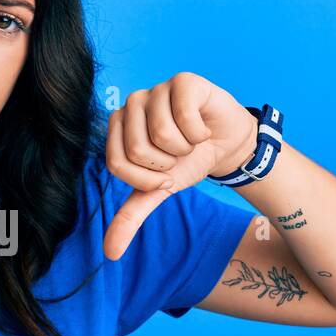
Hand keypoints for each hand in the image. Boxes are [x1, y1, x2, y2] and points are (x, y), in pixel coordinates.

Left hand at [103, 71, 256, 260]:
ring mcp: (156, 88)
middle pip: (136, 148)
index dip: (145, 179)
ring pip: (161, 133)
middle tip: (178, 157)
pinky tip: (202, 128)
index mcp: (117, 128)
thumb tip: (110, 254)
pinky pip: (184, 116)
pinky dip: (198, 132)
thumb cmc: (186, 163)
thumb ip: (130, 217)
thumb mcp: (158, 191)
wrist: (226, 146)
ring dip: (184, 148)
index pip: (116, 163)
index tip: (163, 177)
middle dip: (165, 165)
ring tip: (190, 142)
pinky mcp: (183, 80)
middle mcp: (132, 104)